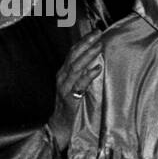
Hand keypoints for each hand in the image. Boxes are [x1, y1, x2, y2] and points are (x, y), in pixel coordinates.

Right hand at [48, 29, 103, 152]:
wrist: (58, 127)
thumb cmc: (70, 107)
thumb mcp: (76, 87)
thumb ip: (83, 75)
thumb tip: (97, 63)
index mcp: (63, 73)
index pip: (73, 53)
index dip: (84, 41)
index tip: (96, 31)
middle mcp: (62, 77)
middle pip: (73, 56)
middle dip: (86, 43)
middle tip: (98, 32)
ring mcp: (64, 87)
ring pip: (75, 67)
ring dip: (88, 55)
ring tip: (99, 46)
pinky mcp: (69, 98)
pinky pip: (79, 85)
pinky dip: (88, 76)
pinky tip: (97, 69)